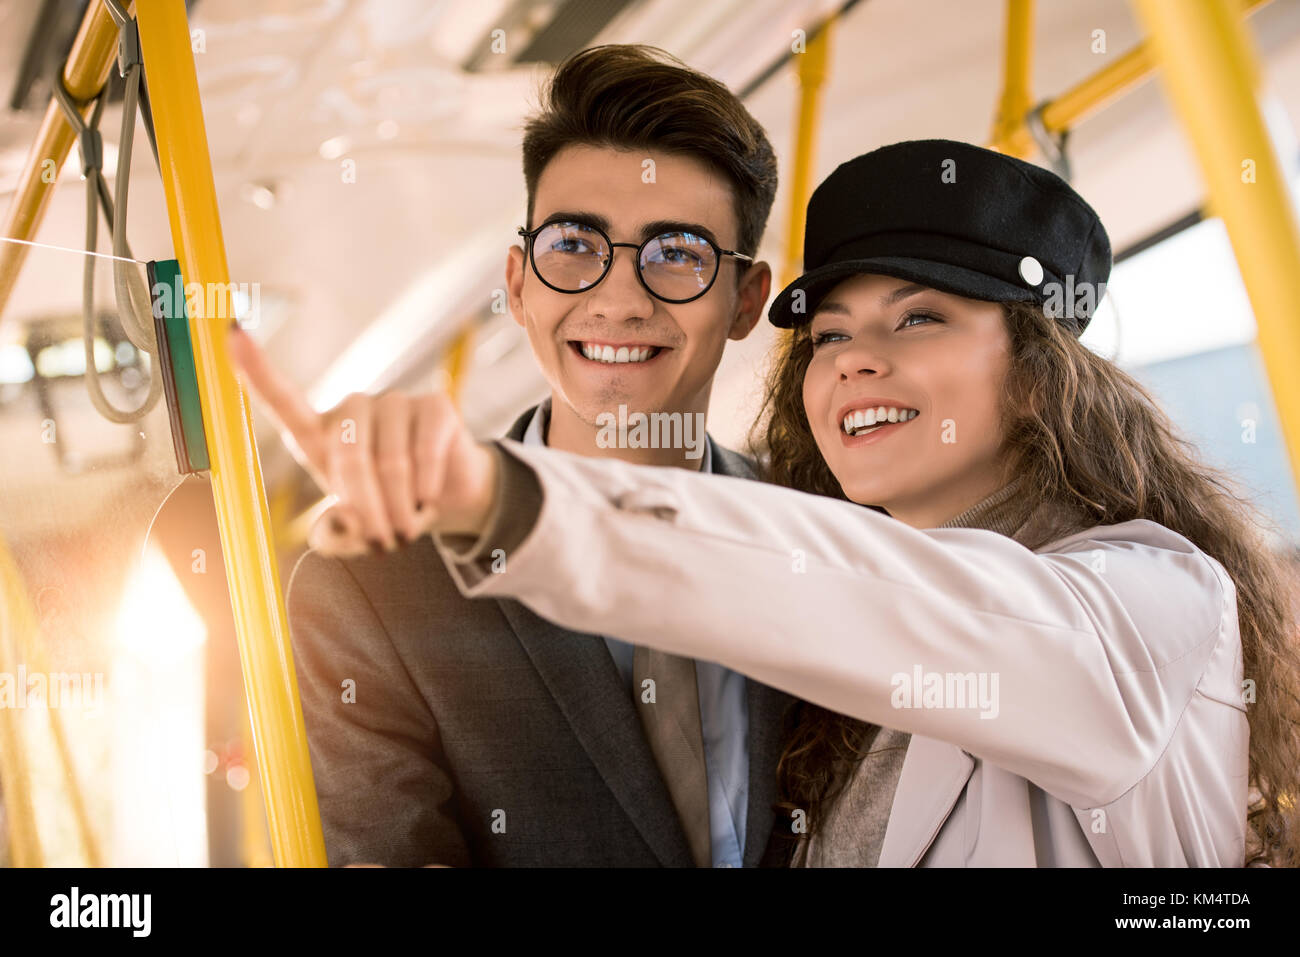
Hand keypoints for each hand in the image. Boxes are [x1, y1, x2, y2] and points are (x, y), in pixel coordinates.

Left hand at [225, 325, 497, 555]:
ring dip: (400, 507)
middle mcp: (354, 409)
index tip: (234, 333)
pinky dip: (426, 486)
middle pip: (349, 454)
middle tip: (385, 543)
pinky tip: (429, 499)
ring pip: (390, 460)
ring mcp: (395, 402)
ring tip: (407, 528)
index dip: (257, 370)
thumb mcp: (354, 530)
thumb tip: (340, 526)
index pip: (284, 399)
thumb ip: (336, 536)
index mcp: (320, 434)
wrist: (445, 498)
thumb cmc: (386, 507)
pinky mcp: (434, 406)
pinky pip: (424, 451)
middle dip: (367, 508)